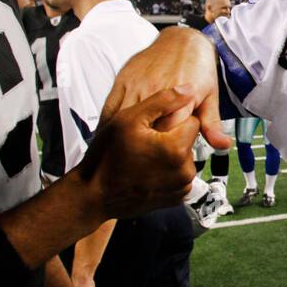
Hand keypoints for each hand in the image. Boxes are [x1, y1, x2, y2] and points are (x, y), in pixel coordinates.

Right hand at [77, 86, 199, 218]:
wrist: (95, 195)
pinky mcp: (176, 198)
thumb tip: (188, 89)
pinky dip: (167, 170)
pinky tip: (147, 169)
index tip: (154, 125)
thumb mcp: (129, 119)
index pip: (192, 120)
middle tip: (145, 141)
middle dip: (171, 137)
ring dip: (169, 153)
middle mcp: (184, 171)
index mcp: (176, 149)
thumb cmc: (107, 158)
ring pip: (184, 157)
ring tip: (144, 156)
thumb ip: (162, 101)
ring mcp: (181, 187)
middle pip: (188, 139)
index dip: (172, 118)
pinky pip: (179, 174)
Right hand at [100, 27, 229, 150]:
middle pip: (146, 131)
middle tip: (142, 163)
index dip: (167, 153)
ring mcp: (138, 87)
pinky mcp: (123, 82)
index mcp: (181, 99)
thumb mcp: (210, 96)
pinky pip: (110, 108)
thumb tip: (222, 145)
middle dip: (144, 149)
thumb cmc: (197, 67)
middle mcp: (157, 92)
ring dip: (123, 140)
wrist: (181, 40)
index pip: (171, 136)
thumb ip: (211, 123)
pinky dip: (108, 126)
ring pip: (125, 122)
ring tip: (123, 157)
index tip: (164, 162)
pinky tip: (109, 140)